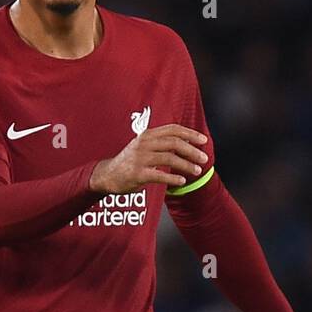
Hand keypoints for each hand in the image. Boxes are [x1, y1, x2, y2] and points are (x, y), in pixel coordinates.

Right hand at [89, 124, 208, 194]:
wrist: (108, 175)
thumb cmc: (130, 161)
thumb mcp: (144, 146)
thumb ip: (162, 143)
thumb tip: (188, 143)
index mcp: (147, 135)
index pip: (173, 130)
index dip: (190, 134)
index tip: (203, 140)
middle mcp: (144, 144)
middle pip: (174, 143)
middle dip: (192, 150)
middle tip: (204, 158)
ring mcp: (140, 159)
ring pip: (169, 159)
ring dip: (186, 165)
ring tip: (197, 171)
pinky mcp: (137, 174)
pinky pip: (159, 175)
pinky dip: (173, 178)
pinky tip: (182, 181)